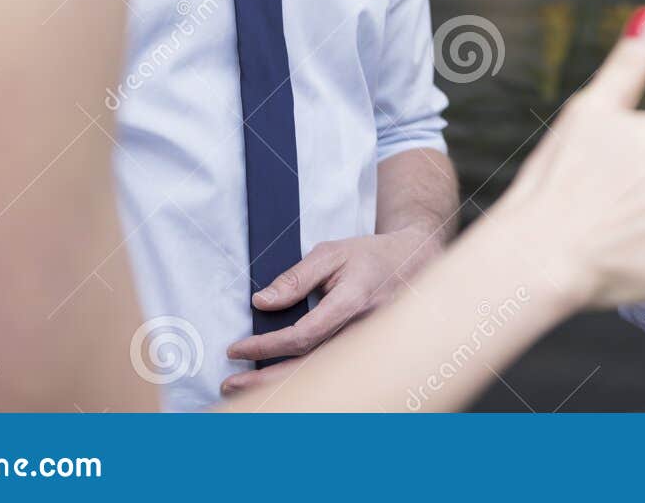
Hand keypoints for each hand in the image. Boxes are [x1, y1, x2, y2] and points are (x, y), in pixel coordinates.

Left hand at [220, 226, 442, 394]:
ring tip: (244, 391)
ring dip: (280, 387)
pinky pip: (329, 374)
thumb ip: (296, 278)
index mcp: (352, 303)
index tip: (236, 348)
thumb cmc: (372, 256)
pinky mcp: (365, 355)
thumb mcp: (331, 254)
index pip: (303, 335)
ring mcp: (365, 348)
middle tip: (229, 384)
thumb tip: (262, 302)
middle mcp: (360, 332)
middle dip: (265, 380)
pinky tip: (277, 386)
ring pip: (318, 377)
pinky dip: (301, 383)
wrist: (415, 263)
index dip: (266, 346)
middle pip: (308, 368)